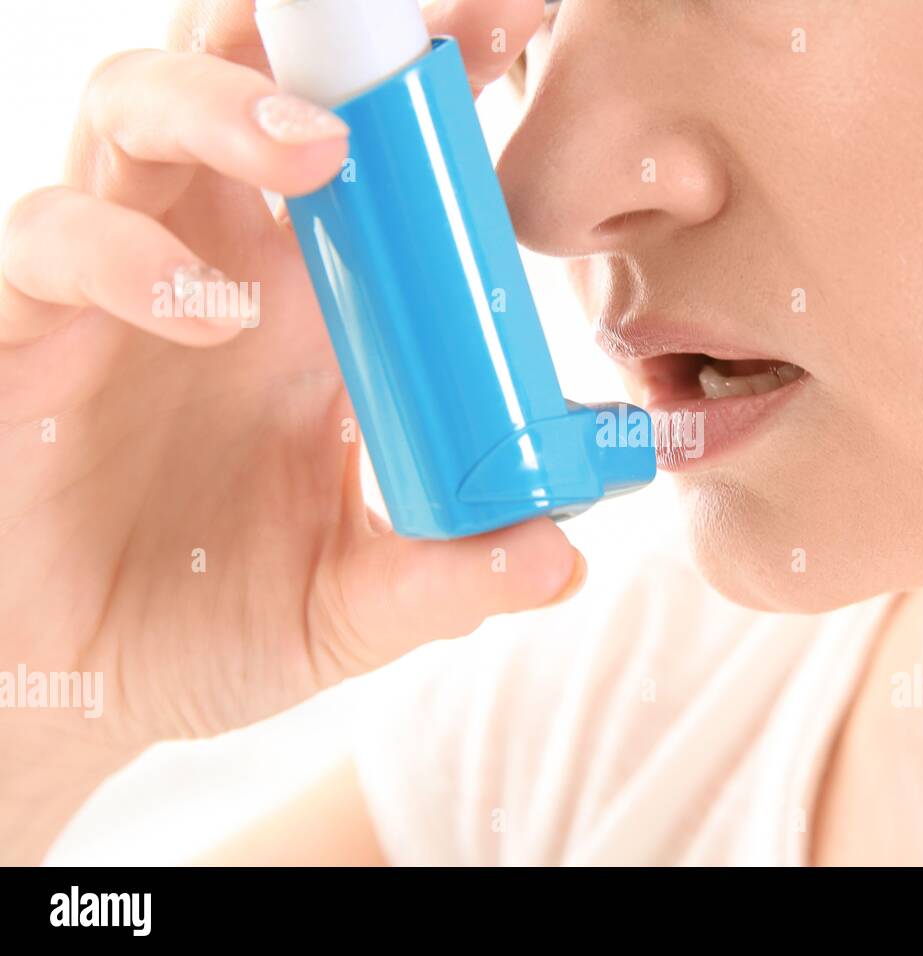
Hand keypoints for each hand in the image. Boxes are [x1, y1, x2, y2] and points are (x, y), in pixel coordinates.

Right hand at [0, 0, 567, 862]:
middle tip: (436, 27)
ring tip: (317, 153)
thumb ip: (440, 580)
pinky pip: (48, 239)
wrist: (68, 685)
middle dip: (330, 31)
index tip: (517, 28)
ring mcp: (111, 285)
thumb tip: (561, 558)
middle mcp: (216, 264)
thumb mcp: (345, 607)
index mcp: (312, 304)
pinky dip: (121, 252)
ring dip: (226, 103)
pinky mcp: (20, 332)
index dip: (430, 74)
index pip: (371, 149)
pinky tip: (203, 309)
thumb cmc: (203, 622)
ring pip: (133, 109)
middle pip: (250, 75)